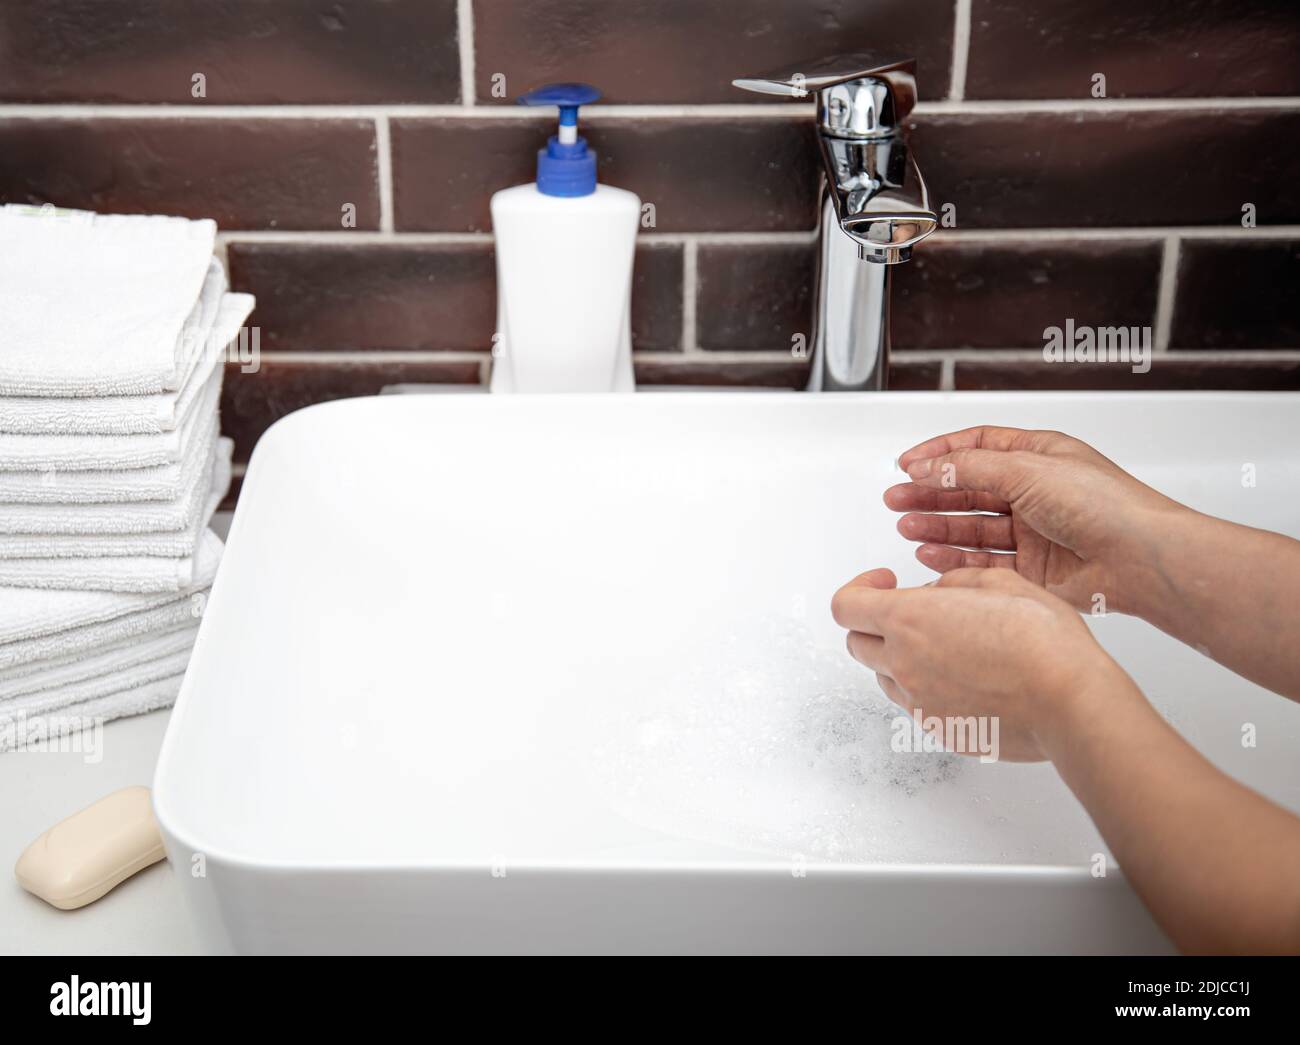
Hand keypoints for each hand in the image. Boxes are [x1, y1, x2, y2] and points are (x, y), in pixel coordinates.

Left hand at [830, 566, 1132, 761]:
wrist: (1070, 702)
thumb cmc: (1043, 642)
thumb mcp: (1000, 582)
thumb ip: (955, 581)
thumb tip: (937, 591)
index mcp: (909, 620)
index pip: (845, 606)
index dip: (858, 588)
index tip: (883, 583)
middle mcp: (904, 664)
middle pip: (856, 643)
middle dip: (875, 623)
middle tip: (910, 613)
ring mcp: (920, 702)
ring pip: (885, 677)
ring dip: (899, 657)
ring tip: (944, 645)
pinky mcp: (940, 730)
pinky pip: (916, 705)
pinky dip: (927, 687)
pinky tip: (965, 676)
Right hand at [885, 426, 1187, 614]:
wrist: (1139, 558)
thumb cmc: (1103, 505)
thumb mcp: (1027, 470)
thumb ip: (971, 469)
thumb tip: (929, 466)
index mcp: (1039, 456)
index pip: (978, 446)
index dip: (940, 453)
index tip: (907, 463)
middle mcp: (1035, 491)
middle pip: (969, 488)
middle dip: (930, 492)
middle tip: (895, 498)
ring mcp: (1033, 532)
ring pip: (972, 526)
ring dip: (937, 524)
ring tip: (906, 526)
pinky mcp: (1033, 570)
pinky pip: (984, 562)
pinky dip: (955, 557)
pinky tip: (931, 553)